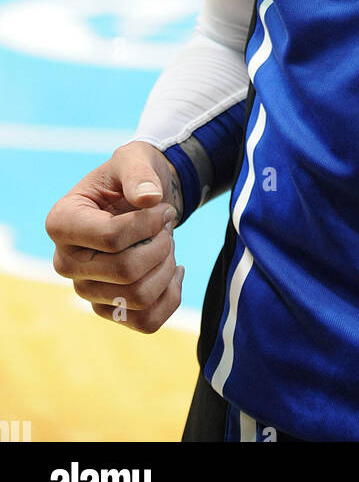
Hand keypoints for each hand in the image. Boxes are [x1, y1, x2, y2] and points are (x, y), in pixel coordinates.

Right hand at [45, 142, 185, 333]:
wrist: (143, 200)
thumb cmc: (132, 176)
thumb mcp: (134, 159)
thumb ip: (139, 173)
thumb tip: (149, 199)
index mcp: (61, 222)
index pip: (111, 238)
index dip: (148, 223)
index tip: (161, 207)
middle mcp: (65, 262)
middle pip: (126, 271)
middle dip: (160, 245)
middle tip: (165, 227)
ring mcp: (84, 289)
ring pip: (138, 298)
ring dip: (166, 268)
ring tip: (166, 245)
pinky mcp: (107, 309)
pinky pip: (145, 322)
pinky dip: (170, 298)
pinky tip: (175, 271)